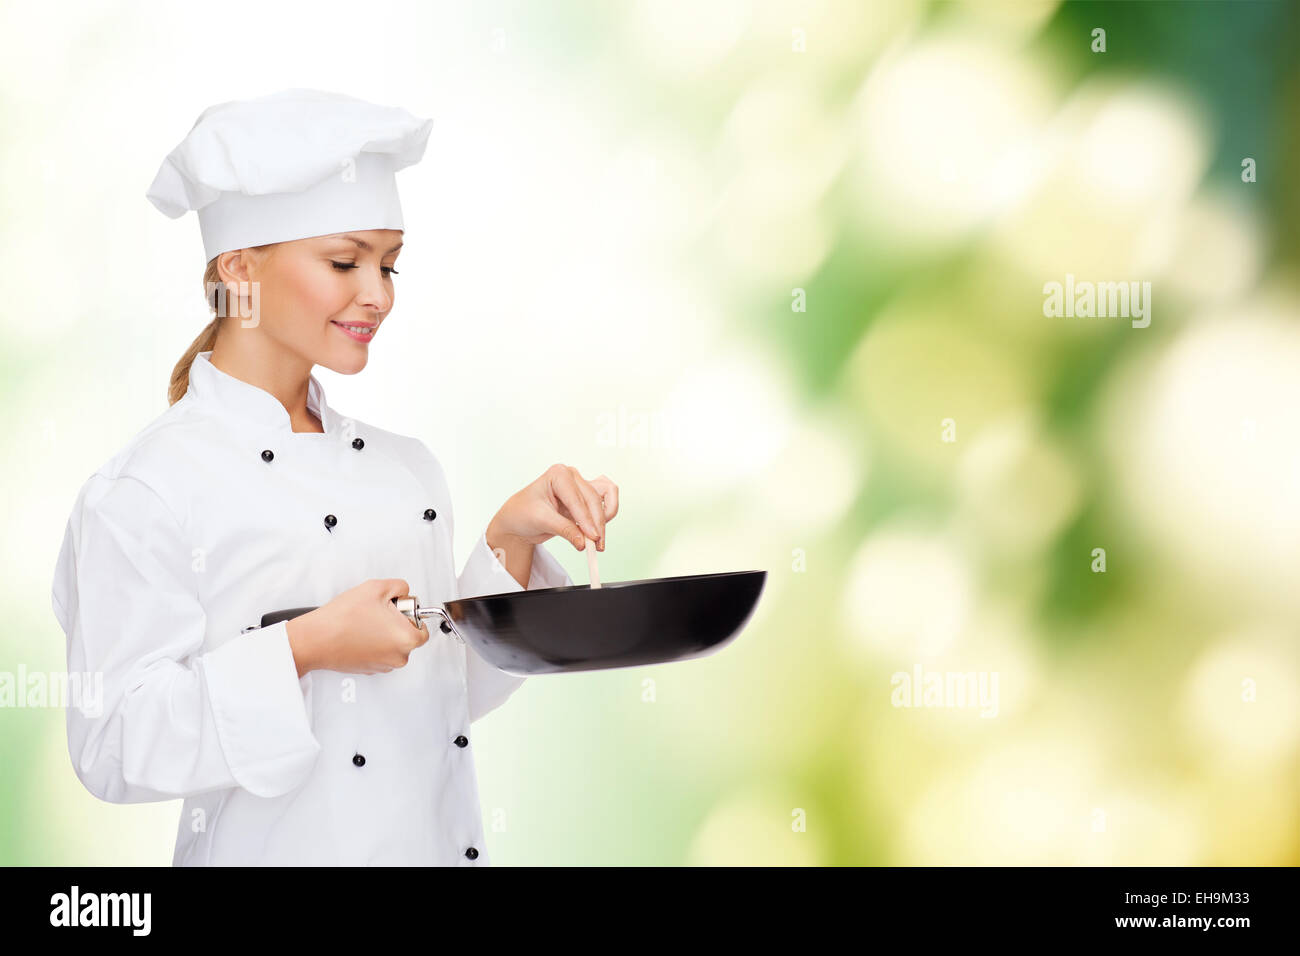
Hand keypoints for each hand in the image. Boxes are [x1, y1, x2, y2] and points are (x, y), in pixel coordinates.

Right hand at [286, 578, 428, 675]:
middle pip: (407, 637)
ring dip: (383, 634)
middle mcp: (398, 657)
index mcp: (407, 639)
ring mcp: (382, 666)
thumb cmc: (343, 618)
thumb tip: (404, 593)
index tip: (397, 609)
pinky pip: (378, 653)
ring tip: (364, 623)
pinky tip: (357, 633)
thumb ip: (400, 587)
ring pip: (391, 645)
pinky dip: (371, 644)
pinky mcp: (368, 669)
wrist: (316, 639)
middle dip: (396, 623)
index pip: (423, 628)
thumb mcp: (378, 587)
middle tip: (377, 612)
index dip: (410, 615)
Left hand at [487, 464, 618, 553]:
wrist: (518, 520)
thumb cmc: (522, 513)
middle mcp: (572, 477)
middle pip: (593, 499)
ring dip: (604, 520)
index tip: (592, 538)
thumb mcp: (540, 521)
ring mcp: (580, 486)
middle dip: (596, 523)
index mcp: (558, 474)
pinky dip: (606, 515)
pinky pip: (605, 501)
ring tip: (598, 542)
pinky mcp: (585, 498)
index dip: (586, 519)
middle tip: (596, 545)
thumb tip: (583, 542)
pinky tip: (600, 531)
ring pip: (603, 500)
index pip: (577, 498)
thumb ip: (564, 529)